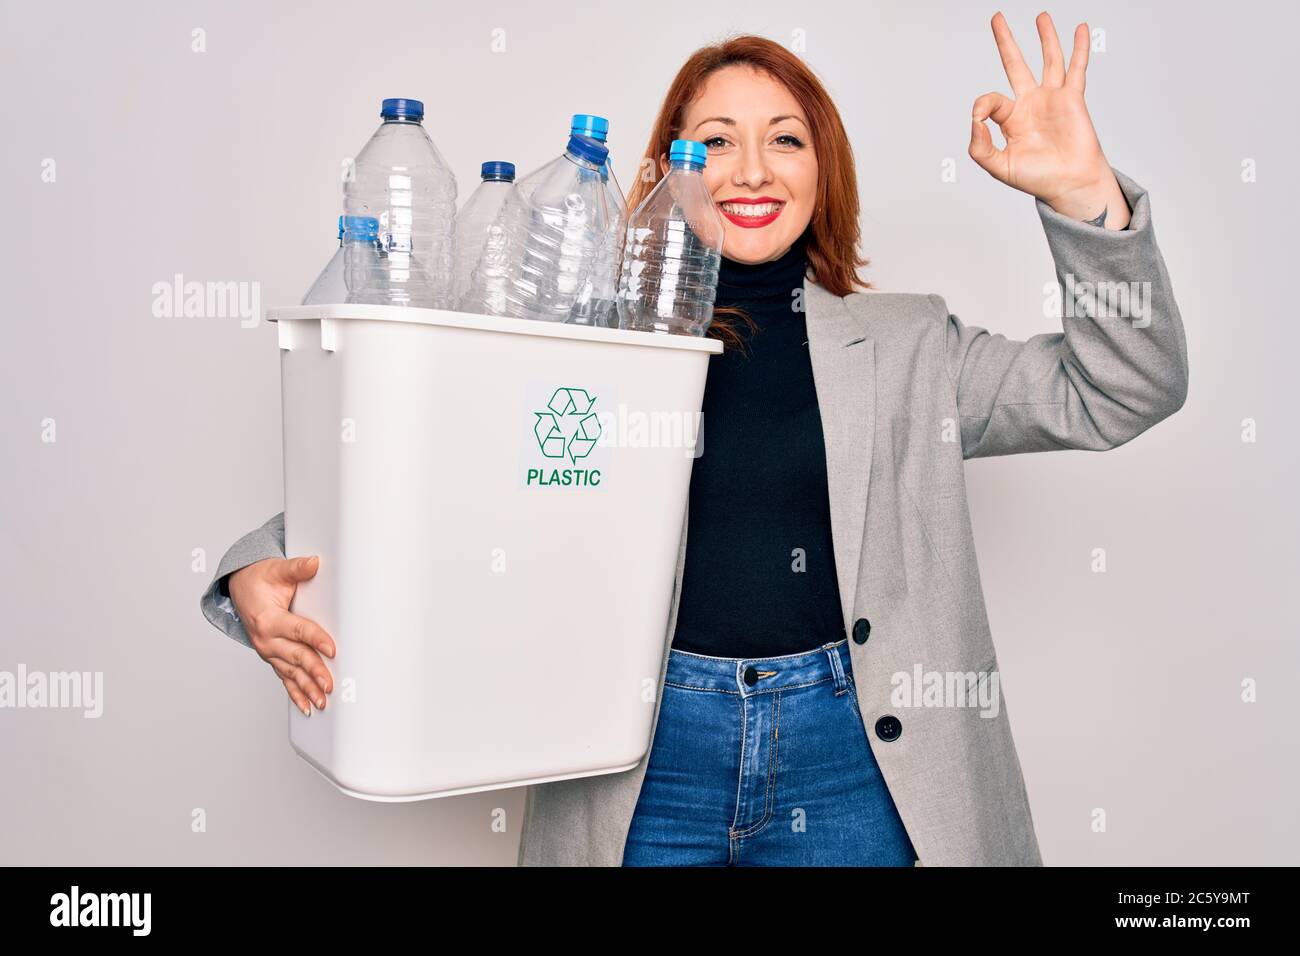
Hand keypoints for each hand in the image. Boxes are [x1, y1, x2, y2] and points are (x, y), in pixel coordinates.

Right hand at [228, 555, 335, 716]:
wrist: (240, 587)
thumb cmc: (260, 579)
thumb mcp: (277, 570)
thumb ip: (297, 568)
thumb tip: (314, 562)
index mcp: (268, 619)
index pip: (297, 631)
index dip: (316, 639)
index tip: (332, 649)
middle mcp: (266, 639)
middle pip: (295, 656)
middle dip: (314, 671)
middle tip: (330, 684)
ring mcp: (268, 651)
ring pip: (290, 672)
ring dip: (306, 688)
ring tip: (322, 702)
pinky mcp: (271, 657)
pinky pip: (284, 678)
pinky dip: (295, 693)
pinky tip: (307, 706)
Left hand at [968, 11, 1128, 226]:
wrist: (1069, 184)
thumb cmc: (1037, 179)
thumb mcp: (999, 167)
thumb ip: (980, 146)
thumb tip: (975, 120)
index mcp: (1009, 119)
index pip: (989, 100)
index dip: (981, 106)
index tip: (980, 118)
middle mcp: (1029, 104)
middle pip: (1015, 65)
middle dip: (1005, 41)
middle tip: (996, 18)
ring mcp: (1052, 99)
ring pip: (1048, 60)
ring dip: (1045, 38)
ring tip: (1041, 16)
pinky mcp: (1072, 99)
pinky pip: (1076, 69)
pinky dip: (1079, 49)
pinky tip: (1080, 29)